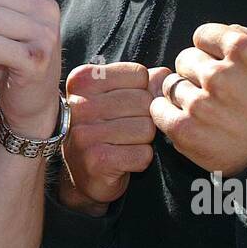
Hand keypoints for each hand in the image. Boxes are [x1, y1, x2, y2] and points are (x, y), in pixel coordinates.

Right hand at [58, 62, 161, 214]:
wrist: (84, 173)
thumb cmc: (104, 128)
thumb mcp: (118, 95)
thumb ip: (145, 81)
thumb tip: (167, 78)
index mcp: (83, 80)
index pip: (138, 74)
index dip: (141, 92)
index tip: (123, 106)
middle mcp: (79, 104)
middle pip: (145, 101)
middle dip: (144, 118)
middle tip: (124, 129)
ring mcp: (85, 133)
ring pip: (147, 128)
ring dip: (143, 140)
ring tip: (123, 144)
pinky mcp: (97, 161)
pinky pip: (143, 154)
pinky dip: (140, 160)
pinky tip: (123, 160)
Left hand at [149, 24, 246, 176]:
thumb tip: (219, 31)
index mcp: (244, 50)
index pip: (201, 35)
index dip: (211, 50)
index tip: (223, 65)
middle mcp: (220, 76)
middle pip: (184, 58)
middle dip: (196, 72)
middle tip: (217, 90)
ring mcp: (201, 105)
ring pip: (170, 84)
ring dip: (184, 94)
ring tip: (207, 108)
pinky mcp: (185, 130)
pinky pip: (158, 108)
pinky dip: (166, 113)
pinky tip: (188, 119)